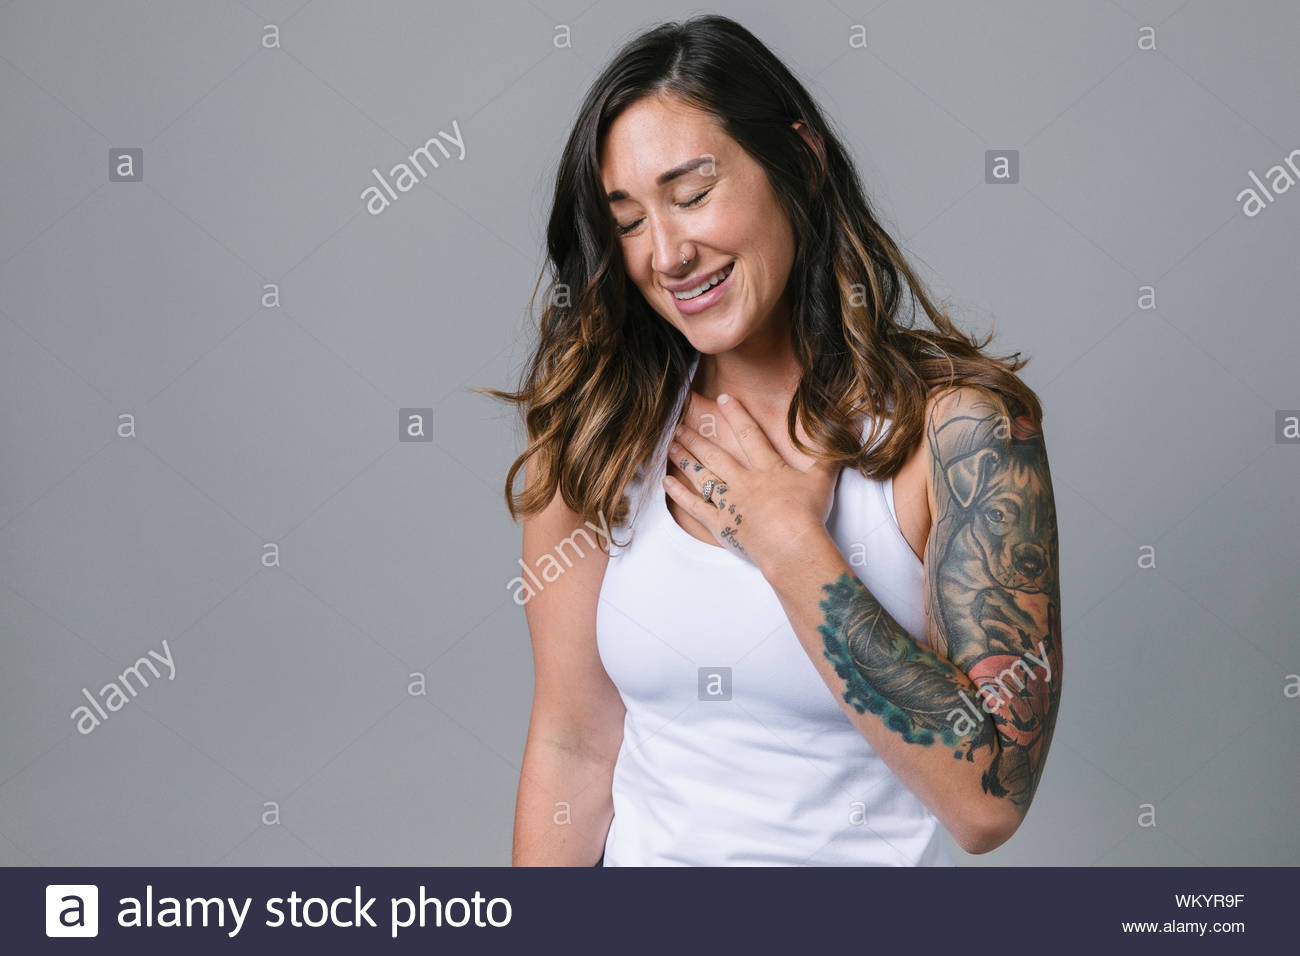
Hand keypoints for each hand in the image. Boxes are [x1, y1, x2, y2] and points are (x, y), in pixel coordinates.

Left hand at [664, 392, 840, 573]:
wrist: (791, 545)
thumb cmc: (809, 514)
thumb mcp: (824, 480)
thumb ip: (831, 455)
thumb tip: (852, 427)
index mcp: (767, 469)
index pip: (749, 435)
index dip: (736, 415)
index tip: (722, 400)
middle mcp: (744, 481)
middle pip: (716, 455)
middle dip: (697, 438)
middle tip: (678, 425)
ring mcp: (729, 502)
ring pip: (702, 476)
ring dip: (684, 459)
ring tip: (671, 445)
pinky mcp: (721, 524)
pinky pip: (695, 507)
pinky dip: (679, 494)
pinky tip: (666, 482)